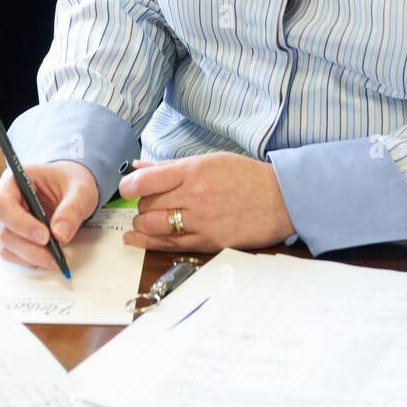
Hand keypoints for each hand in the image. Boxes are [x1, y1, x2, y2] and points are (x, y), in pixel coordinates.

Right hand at [0, 160, 98, 267]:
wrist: (69, 189)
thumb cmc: (69, 182)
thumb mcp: (79, 190)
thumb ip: (72, 209)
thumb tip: (60, 235)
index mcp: (13, 179)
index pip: (2, 204)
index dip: (20, 223)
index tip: (45, 236)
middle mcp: (1, 200)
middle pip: (3, 230)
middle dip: (29, 247)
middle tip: (54, 255)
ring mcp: (2, 221)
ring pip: (6, 246)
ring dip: (31, 257)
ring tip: (56, 259)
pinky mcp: (8, 237)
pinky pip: (12, 254)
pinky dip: (30, 260)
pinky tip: (48, 258)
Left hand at [118, 151, 294, 252]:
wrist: (280, 199)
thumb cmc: (245, 176)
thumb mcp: (209, 161)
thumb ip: (170, 167)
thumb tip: (137, 168)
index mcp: (194, 171)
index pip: (146, 181)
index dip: (128, 186)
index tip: (126, 188)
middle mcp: (194, 196)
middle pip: (146, 205)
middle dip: (140, 204)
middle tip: (147, 202)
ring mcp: (201, 222)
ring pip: (152, 227)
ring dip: (142, 224)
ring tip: (146, 219)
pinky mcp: (207, 243)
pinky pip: (169, 245)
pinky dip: (148, 243)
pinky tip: (137, 240)